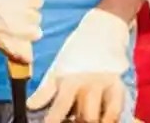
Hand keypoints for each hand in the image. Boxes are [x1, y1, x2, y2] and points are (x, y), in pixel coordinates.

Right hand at [0, 0, 42, 63]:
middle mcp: (10, 8)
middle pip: (36, 18)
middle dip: (30, 13)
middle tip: (20, 7)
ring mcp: (1, 24)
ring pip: (31, 34)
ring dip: (29, 31)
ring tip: (20, 25)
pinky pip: (15, 50)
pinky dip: (21, 52)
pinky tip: (23, 52)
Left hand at [28, 8, 129, 122]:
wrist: (101, 34)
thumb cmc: (75, 56)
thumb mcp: (57, 72)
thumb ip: (45, 92)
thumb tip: (30, 106)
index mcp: (68, 81)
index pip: (59, 109)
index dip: (53, 122)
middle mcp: (87, 85)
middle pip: (83, 118)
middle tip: (69, 120)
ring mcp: (104, 88)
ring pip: (97, 117)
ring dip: (89, 121)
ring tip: (81, 118)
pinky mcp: (119, 88)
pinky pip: (115, 112)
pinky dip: (108, 119)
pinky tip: (101, 119)